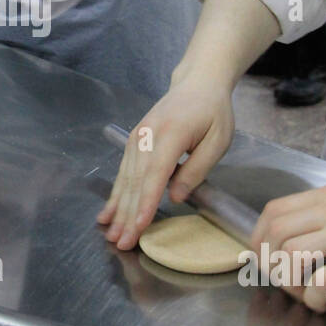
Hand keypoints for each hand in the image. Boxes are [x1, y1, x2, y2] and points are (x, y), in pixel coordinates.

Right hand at [97, 80, 234, 249]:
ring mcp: (137, 138)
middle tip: (121, 242)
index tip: (138, 228)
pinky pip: (123, 171)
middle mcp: (147, 136)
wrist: (197, 83)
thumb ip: (197, 169)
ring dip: (117, 208)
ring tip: (110, 233)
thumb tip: (175, 197)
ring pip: (125, 179)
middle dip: (127, 215)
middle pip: (135, 181)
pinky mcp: (134, 141)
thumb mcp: (218, 140)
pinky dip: (115, 194)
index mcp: (170, 134)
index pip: (154, 176)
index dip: (146, 205)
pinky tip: (107, 212)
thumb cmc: (213, 112)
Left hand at [250, 187, 325, 312]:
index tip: (265, 260)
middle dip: (270, 264)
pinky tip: (324, 303)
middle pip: (275, 233)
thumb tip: (287, 241)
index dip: (259, 239)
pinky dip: (314, 298)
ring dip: (290, 283)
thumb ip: (323, 218)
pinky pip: (322, 281)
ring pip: (292, 255)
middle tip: (286, 284)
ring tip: (305, 294)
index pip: (274, 211)